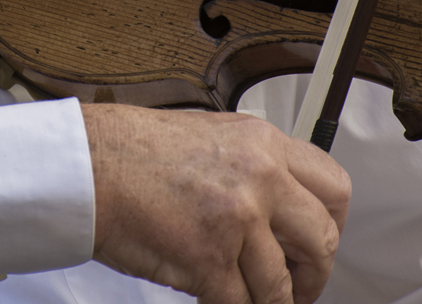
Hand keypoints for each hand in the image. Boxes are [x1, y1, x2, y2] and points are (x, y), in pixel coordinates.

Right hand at [82, 103, 348, 303]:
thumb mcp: (209, 134)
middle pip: (320, 241)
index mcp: (263, 143)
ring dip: (265, 300)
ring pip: (279, 285)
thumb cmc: (131, 149)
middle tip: (297, 288)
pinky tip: (212, 297)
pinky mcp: (208, 259)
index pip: (334, 188)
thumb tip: (278, 203)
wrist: (86, 164)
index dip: (332, 226)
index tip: (317, 244)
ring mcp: (236, 220)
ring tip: (245, 296)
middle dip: (312, 275)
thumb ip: (251, 164)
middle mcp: (259, 178)